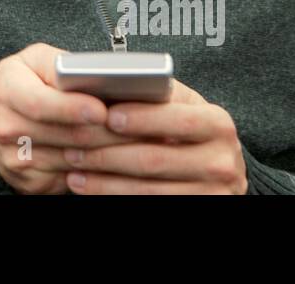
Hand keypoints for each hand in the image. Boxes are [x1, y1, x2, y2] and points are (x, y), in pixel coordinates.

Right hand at [0, 43, 139, 193]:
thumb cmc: (25, 81)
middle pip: (64, 135)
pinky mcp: (26, 180)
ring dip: (108, 154)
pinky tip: (114, 160)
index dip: (73, 108)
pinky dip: (96, 172)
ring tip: (136, 143)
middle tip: (138, 128)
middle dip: (106, 133)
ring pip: (72, 160)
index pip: (40, 104)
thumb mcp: (37, 60)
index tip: (102, 110)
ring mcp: (12, 158)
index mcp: (6, 89)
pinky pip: (69, 180)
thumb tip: (96, 77)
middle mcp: (3, 126)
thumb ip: (61, 65)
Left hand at [63, 78, 248, 193]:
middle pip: (154, 159)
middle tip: (73, 145)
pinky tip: (91, 187)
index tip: (107, 115)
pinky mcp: (196, 210)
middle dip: (107, 153)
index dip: (141, 118)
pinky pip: (148, 204)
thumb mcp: (186, 108)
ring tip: (74, 169)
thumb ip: (160, 97)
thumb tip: (112, 84)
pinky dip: (113, 195)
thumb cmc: (193, 132)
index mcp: (218, 125)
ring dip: (103, 180)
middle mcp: (221, 161)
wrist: (219, 170)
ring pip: (147, 189)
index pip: (177, 119)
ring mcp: (211, 192)